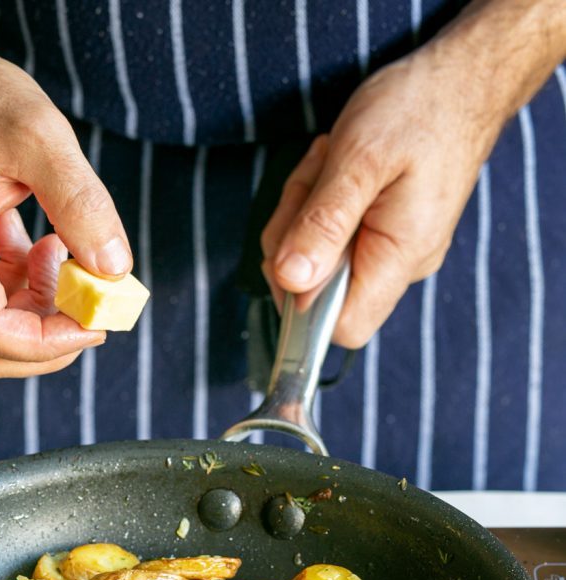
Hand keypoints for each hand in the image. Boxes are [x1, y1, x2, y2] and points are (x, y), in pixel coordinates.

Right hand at [0, 34, 131, 378]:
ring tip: (61, 257)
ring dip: (32, 314)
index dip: (47, 343)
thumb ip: (82, 205)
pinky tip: (38, 247)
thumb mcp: (40, 137)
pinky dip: (16, 293)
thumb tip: (114, 270)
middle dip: (43, 342)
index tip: (94, 322)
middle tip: (87, 307)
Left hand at [261, 38, 508, 347]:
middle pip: (317, 292)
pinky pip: (328, 238)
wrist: (463, 79)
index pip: (341, 326)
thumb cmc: (419, 108)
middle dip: (295, 237)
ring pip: (315, 260)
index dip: (301, 301)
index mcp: (400, 257)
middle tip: (316, 180)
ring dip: (304, 211)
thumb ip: (323, 223)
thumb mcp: (360, 158)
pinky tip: (336, 169)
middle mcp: (398, 267)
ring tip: (331, 162)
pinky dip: (318, 204)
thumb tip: (291, 281)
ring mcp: (389, 253)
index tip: (290, 247)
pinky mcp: (379, 236)